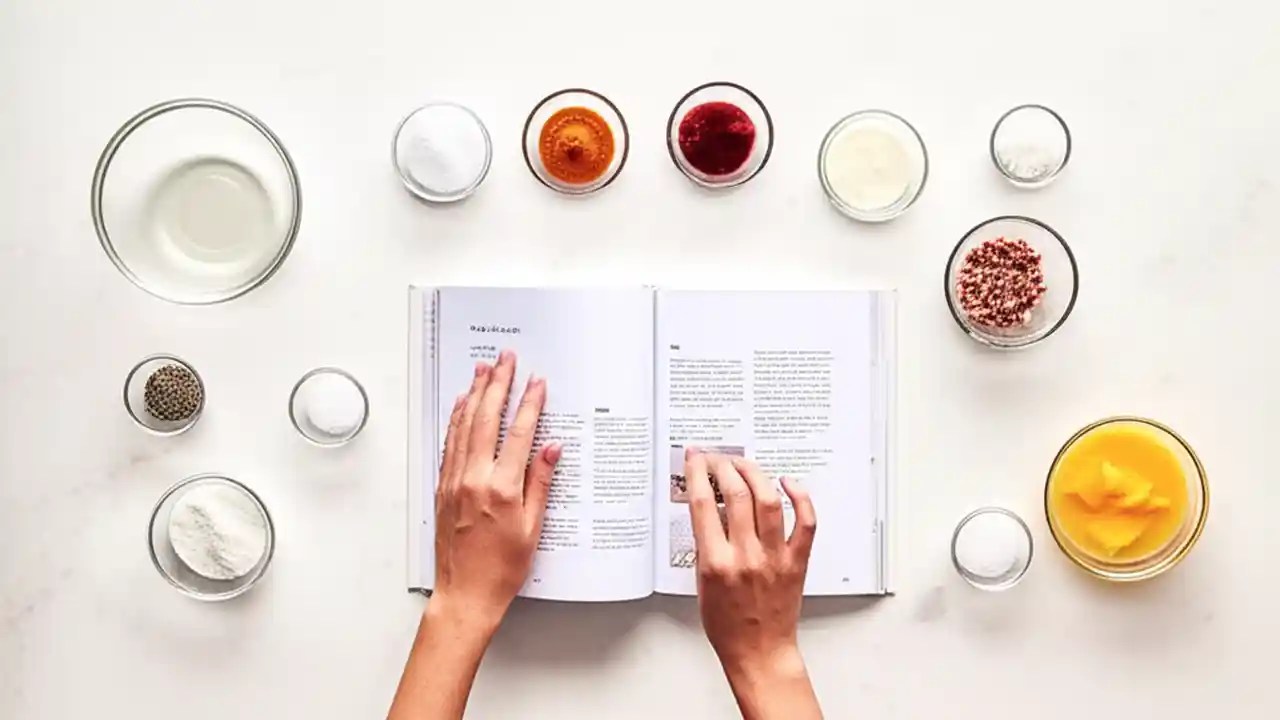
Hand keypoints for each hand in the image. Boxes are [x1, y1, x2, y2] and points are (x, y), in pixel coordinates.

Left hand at [433, 350, 561, 628]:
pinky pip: (449, 444)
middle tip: (506, 359)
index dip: (530, 404)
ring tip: (482, 370)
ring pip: (464, 427)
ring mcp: (454, 482)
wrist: (465, 595)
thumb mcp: (533, 528)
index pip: (519, 434)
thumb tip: (552, 449)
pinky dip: (457, 420)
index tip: (538, 382)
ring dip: (475, 394)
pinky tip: (462, 406)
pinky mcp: (442, 488)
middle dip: (498, 384)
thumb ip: (541, 483)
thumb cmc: (501, 569)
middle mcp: (474, 479)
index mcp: (501, 489)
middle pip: (487, 420)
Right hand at [686, 451, 820, 719]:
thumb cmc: (727, 625)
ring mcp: (775, 557)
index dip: (698, 472)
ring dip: (756, 473)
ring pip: (769, 499)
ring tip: (746, 464)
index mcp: (715, 563)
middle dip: (724, 466)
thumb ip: (705, 545)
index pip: (703, 504)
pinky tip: (789, 482)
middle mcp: (746, 556)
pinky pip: (806, 521)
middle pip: (736, 493)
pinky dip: (800, 496)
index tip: (695, 458)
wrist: (759, 652)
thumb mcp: (701, 583)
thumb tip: (708, 508)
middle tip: (718, 458)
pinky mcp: (797, 561)